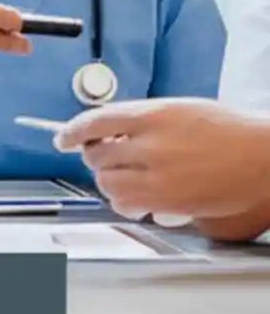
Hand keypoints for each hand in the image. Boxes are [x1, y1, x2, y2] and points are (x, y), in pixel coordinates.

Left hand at [54, 98, 269, 218]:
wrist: (263, 157)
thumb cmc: (227, 130)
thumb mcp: (179, 110)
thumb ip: (140, 120)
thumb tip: (106, 131)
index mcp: (152, 115)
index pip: (94, 122)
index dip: (72, 132)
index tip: (62, 139)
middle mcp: (150, 144)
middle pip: (96, 154)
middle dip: (95, 156)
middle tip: (107, 157)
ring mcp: (157, 175)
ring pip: (105, 182)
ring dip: (107, 180)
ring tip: (125, 176)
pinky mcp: (167, 202)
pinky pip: (125, 204)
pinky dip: (123, 202)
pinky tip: (135, 197)